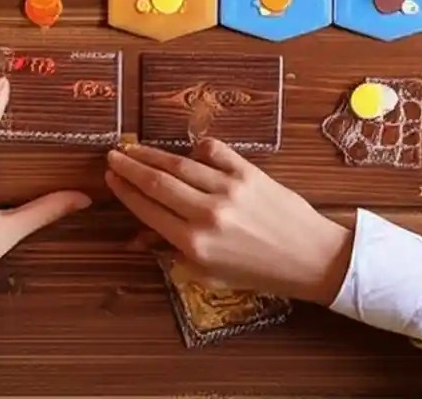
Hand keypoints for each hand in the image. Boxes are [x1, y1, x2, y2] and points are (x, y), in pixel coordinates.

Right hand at [106, 139, 351, 304]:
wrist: (310, 257)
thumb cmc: (260, 272)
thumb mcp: (210, 273)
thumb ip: (173, 252)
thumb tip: (136, 238)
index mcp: (194, 244)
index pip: (148, 210)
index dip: (125, 192)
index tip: (110, 178)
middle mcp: (207, 214)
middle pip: (157, 181)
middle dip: (130, 166)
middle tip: (113, 155)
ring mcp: (229, 189)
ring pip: (180, 163)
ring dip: (152, 153)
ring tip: (134, 147)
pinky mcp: (249, 172)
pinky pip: (214, 151)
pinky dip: (197, 147)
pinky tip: (187, 150)